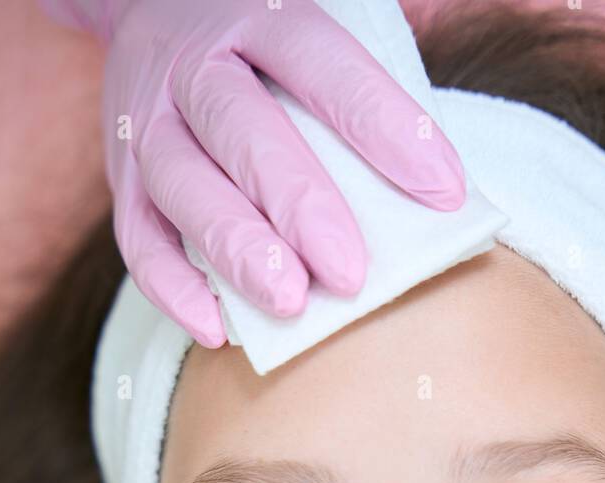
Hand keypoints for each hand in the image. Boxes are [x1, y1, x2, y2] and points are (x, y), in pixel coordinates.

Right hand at [38, 0, 465, 344]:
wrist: (155, 6)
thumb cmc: (274, 47)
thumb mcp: (329, 28)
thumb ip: (386, 74)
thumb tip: (482, 134)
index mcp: (262, 16)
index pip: (326, 67)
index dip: (386, 129)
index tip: (447, 194)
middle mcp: (197, 63)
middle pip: (245, 133)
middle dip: (300, 204)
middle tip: (352, 273)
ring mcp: (149, 120)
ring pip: (183, 186)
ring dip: (235, 249)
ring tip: (289, 303)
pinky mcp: (122, 175)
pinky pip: (136, 237)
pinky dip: (171, 287)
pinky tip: (216, 329)